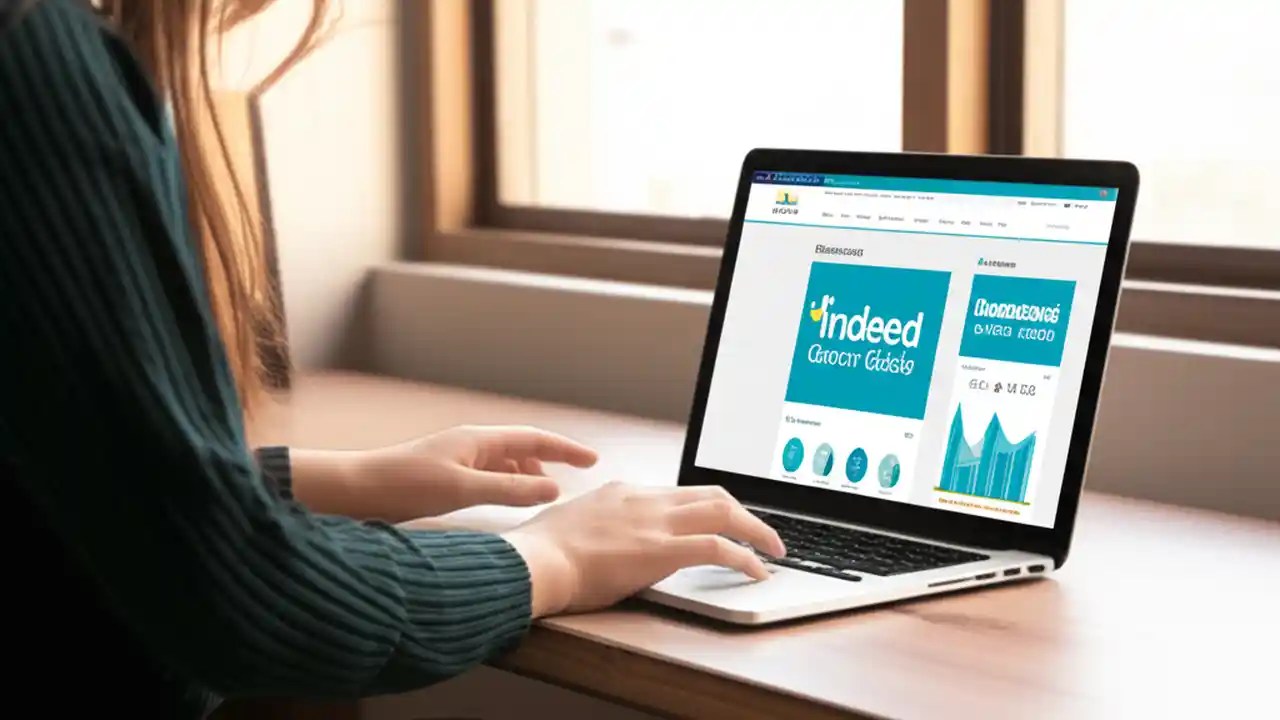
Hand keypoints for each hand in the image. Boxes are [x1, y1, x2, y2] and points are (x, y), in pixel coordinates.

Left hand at [290, 425, 597, 522]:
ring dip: (530, 472)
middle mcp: (471, 443)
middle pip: (522, 445)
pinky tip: (509, 498)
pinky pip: (490, 474)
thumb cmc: (405, 486)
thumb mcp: (464, 489)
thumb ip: (510, 488)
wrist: (355, 489)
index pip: (534, 438)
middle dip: (552, 458)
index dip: (565, 449)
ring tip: (548, 491)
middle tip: (578, 476)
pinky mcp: (445, 475)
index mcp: (478, 439)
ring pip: (506, 461)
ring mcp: (457, 458)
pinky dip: (509, 482)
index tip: (593, 461)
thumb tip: (554, 488)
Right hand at [502, 483, 785, 616]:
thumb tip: (603, 540)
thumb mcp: (573, 525)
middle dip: (744, 512)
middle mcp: (645, 498)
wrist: (533, 561)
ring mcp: (654, 521)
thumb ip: (599, 526)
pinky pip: (718, 547)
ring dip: (756, 530)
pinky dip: (746, 557)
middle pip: (711, 493)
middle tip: (763, 534)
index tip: (724, 522)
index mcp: (624, 492)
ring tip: (774, 550)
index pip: (680, 493)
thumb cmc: (542, 551)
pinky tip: (758, 572)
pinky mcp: (660, 549)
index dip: (710, 508)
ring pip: (724, 511)